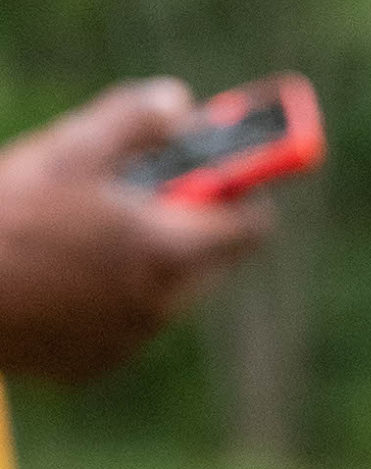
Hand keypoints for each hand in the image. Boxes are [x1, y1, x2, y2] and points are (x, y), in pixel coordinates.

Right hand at [0, 82, 269, 382]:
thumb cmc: (10, 212)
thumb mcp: (71, 148)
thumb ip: (135, 118)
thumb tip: (177, 103)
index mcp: (168, 251)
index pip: (248, 227)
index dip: (241, 194)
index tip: (224, 174)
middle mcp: (159, 306)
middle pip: (209, 263)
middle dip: (190, 227)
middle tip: (145, 196)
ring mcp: (128, 342)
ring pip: (163, 295)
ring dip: (145, 263)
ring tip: (86, 234)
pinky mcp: (94, 365)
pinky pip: (121, 326)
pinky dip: (107, 299)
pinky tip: (59, 274)